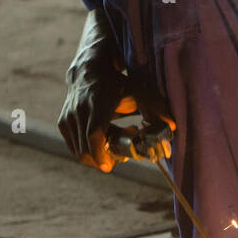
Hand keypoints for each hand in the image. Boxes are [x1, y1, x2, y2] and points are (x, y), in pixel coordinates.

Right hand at [58, 63, 173, 172]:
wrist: (89, 71)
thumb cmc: (117, 82)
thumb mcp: (139, 91)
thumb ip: (156, 108)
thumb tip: (173, 126)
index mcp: (98, 103)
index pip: (94, 133)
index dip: (99, 152)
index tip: (108, 166)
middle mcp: (79, 111)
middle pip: (86, 147)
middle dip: (104, 158)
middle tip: (121, 157)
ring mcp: (68, 117)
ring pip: (80, 150)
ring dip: (97, 154)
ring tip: (114, 142)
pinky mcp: (63, 123)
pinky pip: (75, 147)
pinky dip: (88, 149)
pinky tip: (103, 139)